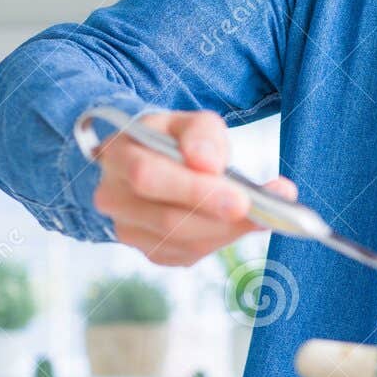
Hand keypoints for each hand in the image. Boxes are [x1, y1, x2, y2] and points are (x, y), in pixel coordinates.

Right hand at [92, 108, 296, 266]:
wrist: (161, 164)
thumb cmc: (177, 141)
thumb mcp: (191, 122)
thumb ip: (202, 134)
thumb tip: (208, 164)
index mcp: (117, 155)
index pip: (147, 176)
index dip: (194, 190)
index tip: (239, 197)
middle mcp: (113, 196)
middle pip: (167, 219)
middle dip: (219, 218)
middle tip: (260, 212)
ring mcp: (128, 229)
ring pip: (183, 242)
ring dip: (228, 230)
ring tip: (263, 213)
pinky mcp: (151, 251)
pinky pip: (190, 254)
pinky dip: (221, 240)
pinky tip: (237, 222)